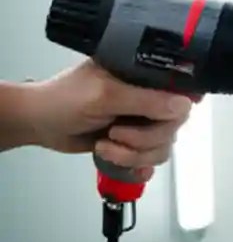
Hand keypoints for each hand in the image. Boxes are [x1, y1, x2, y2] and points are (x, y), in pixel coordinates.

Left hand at [25, 60, 192, 179]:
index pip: (182, 92)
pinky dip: (136, 165)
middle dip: (145, 140)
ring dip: (134, 155)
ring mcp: (142, 121)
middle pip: (174, 126)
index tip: (156, 121)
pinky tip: (119, 161)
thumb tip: (184, 105)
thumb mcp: (105, 95)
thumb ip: (145, 100)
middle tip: (116, 135)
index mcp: (146, 76)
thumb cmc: (63, 100)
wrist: (39, 123)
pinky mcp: (134, 142)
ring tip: (106, 147)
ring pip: (163, 147)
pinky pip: (152, 159)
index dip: (175, 111)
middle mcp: (149, 97)